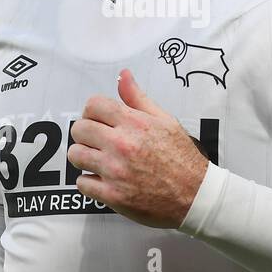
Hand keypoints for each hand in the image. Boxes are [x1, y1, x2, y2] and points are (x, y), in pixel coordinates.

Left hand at [67, 68, 209, 228]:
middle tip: (97, 141)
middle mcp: (122, 145)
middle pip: (79, 129)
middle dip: (85, 133)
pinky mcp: (113, 196)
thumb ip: (138, 98)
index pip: (93, 105)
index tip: (98, 120)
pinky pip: (82, 183)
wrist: (196, 196)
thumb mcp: (165, 121)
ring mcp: (115, 171)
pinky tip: (103, 180)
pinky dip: (89, 182)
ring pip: (75, 155)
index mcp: (135, 123)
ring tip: (98, 160)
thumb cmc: (182, 158)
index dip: (92, 111)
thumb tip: (123, 75)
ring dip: (83, 157)